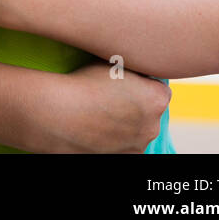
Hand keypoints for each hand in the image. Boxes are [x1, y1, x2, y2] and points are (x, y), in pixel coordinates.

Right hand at [35, 61, 170, 152]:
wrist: (60, 112)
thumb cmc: (83, 82)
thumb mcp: (113, 62)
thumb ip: (131, 67)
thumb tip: (133, 66)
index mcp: (157, 99)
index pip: (158, 87)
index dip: (141, 82)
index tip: (123, 80)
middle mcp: (154, 126)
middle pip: (149, 111)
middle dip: (134, 105)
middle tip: (107, 96)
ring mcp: (138, 145)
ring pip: (136, 130)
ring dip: (124, 122)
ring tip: (97, 112)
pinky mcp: (123, 157)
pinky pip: (123, 144)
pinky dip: (113, 137)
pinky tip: (95, 126)